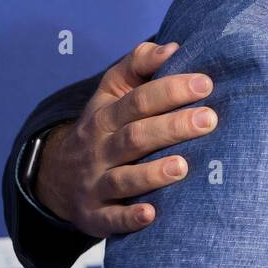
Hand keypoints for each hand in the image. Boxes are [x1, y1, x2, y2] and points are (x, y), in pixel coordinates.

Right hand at [34, 40, 217, 237]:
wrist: (57, 177)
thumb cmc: (103, 126)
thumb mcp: (111, 91)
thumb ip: (139, 64)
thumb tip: (173, 48)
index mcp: (105, 115)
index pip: (138, 99)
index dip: (170, 90)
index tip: (205, 84)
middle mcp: (99, 149)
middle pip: (135, 137)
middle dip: (172, 127)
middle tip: (209, 120)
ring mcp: (95, 184)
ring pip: (123, 178)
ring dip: (152, 173)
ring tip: (183, 166)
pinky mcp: (94, 216)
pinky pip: (110, 220)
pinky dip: (129, 217)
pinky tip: (152, 214)